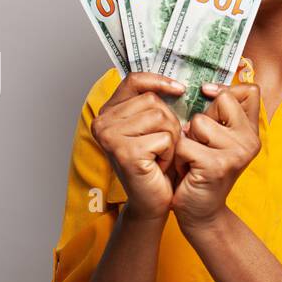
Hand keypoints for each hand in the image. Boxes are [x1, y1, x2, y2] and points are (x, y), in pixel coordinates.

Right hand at [90, 72, 186, 222]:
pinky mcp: (126, 152)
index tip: (179, 89)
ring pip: (161, 117)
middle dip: (169, 122)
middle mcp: (102, 123)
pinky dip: (170, 153)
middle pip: (153, 101)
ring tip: (161, 155)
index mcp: (107, 113)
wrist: (151, 201)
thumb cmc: (155, 164)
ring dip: (171, 138)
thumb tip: (174, 80)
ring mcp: (111, 137)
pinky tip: (159, 165)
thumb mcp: (151, 127)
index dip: (158, 80)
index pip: (132, 80)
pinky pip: (164, 138)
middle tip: (162, 145)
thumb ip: (152, 103)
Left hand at [169, 81, 261, 231]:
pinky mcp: (217, 165)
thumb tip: (208, 86)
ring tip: (193, 159)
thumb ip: (219, 115)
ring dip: (187, 140)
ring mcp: (236, 152)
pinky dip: (179, 157)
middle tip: (200, 144)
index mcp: (251, 131)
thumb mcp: (214, 139)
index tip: (208, 95)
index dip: (226, 89)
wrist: (200, 212)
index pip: (250, 90)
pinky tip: (187, 171)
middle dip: (201, 119)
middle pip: (221, 100)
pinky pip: (185, 144)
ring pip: (198, 122)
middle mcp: (250, 140)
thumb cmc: (200, 171)